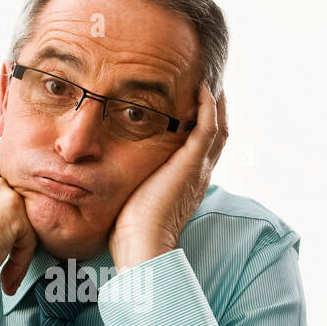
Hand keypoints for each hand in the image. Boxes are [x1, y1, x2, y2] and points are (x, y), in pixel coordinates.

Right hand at [0, 167, 36, 321]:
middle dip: (12, 234)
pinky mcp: (14, 211)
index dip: (1, 224)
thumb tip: (8, 218)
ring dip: (18, 249)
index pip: (1, 196)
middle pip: (16, 207)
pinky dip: (21, 262)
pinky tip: (6, 278)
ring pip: (25, 222)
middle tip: (1, 259)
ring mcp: (1, 191)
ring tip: (6, 273)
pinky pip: (29, 239)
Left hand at [108, 82, 227, 269]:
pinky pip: (208, 127)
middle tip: (208, 86)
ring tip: (208, 80)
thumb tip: (108, 175)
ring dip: (215, 102)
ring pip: (218, 127)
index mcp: (187, 183)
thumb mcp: (132, 198)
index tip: (193, 106)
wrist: (143, 245)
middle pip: (217, 135)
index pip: (201, 148)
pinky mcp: (192, 162)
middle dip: (215, 109)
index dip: (201, 126)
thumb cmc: (130, 231)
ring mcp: (198, 168)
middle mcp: (199, 174)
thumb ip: (130, 183)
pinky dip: (208, 106)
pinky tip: (202, 88)